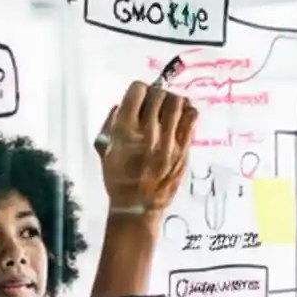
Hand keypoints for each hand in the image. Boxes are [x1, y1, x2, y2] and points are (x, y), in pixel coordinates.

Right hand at [95, 81, 197, 213]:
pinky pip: (191, 117)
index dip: (138, 90)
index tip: (139, 97)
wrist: (137, 206)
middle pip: (158, 93)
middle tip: (154, 104)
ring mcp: (168, 140)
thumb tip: (120, 106)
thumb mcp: (104, 150)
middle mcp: (147, 132)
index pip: (137, 90)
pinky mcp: (183, 148)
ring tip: (169, 108)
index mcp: (124, 130)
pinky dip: (187, 112)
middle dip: (155, 95)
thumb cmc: (118, 179)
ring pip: (177, 101)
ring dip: (172, 101)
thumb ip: (110, 125)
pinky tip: (181, 117)